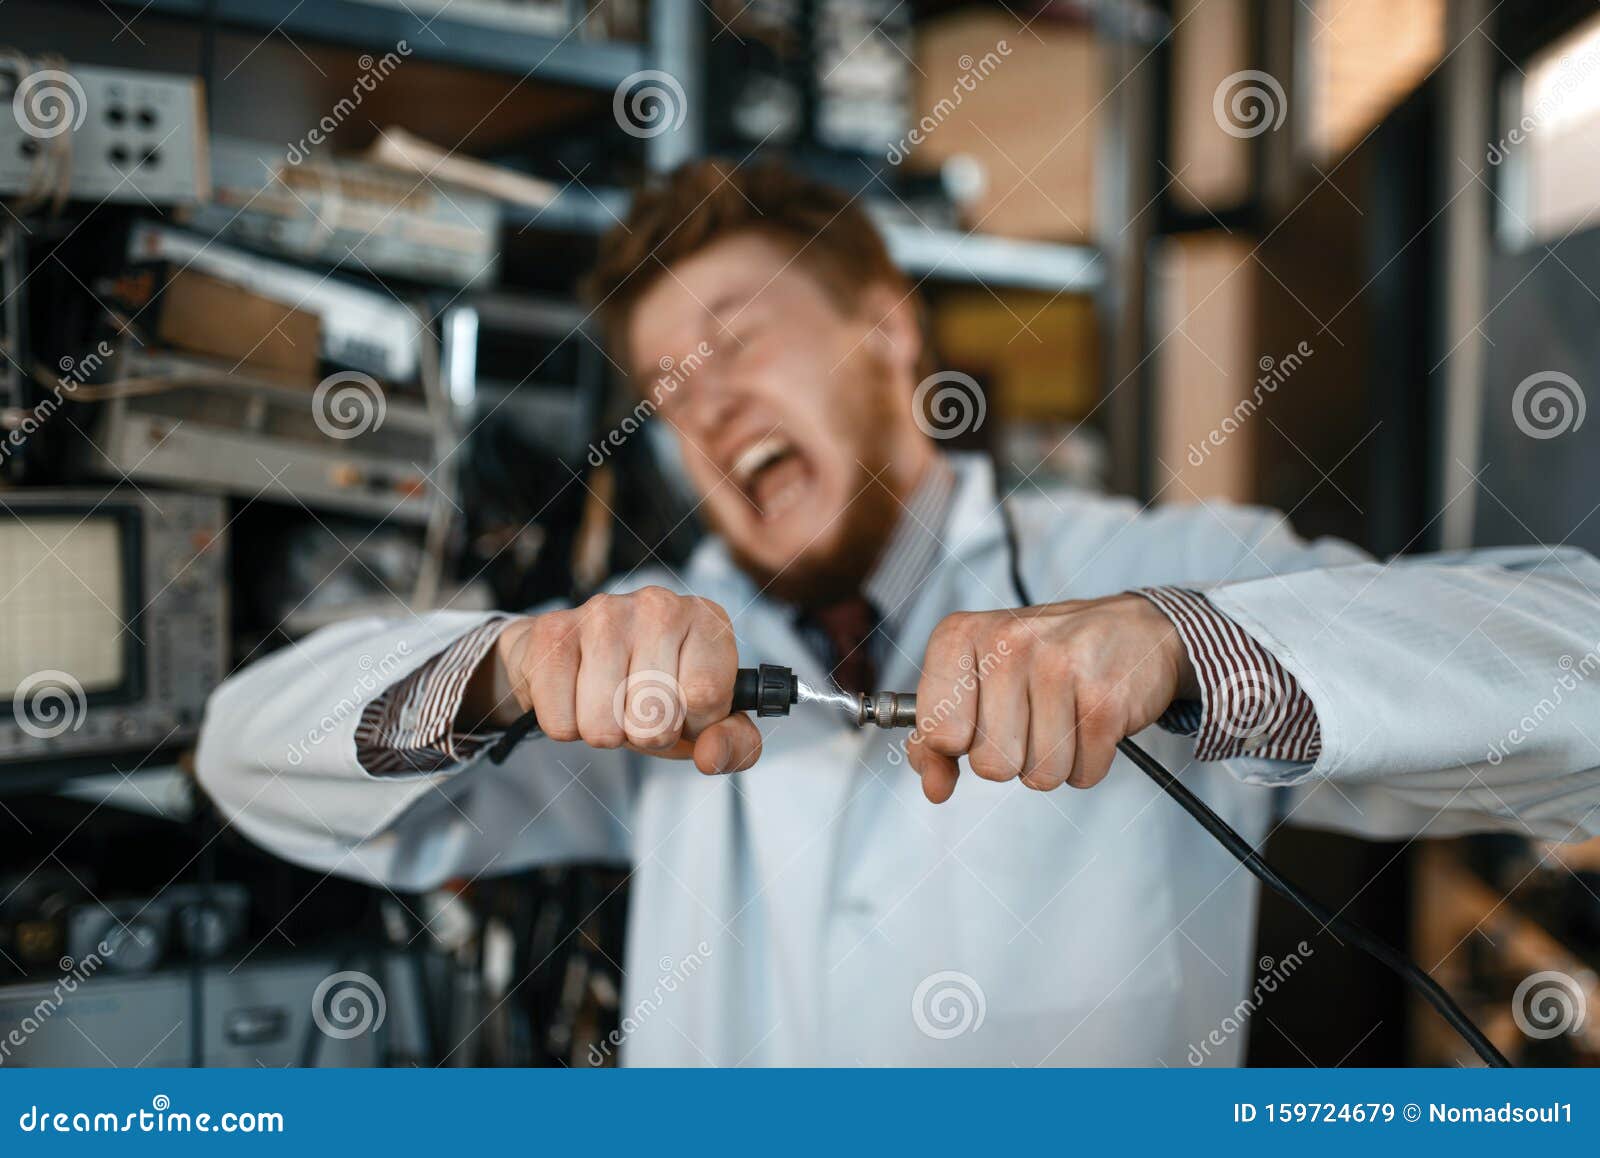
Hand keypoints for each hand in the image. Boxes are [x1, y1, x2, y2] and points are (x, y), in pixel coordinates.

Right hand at [464, 587, 760, 773]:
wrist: (581, 659)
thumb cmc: (655, 689)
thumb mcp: (707, 719)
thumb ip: (732, 744)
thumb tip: (711, 757)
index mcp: (707, 621)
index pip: (706, 696)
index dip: (693, 723)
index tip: (685, 709)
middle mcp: (659, 605)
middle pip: (653, 717)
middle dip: (646, 733)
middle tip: (641, 707)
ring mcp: (603, 613)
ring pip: (603, 726)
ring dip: (606, 732)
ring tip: (610, 701)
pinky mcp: (553, 632)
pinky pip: (561, 724)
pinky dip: (567, 726)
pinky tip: (575, 694)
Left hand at [906, 594, 1197, 802]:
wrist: (1136, 630)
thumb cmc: (1047, 657)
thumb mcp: (980, 678)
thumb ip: (939, 733)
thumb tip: (934, 787)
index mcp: (963, 635)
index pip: (937, 733)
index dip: (957, 747)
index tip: (977, 727)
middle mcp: (1008, 642)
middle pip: (990, 764)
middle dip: (1013, 758)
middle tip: (1032, 718)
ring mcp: (1059, 667)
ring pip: (1039, 776)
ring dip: (1053, 763)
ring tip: (1063, 719)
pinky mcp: (1105, 699)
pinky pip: (1082, 774)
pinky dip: (1087, 764)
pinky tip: (1090, 724)